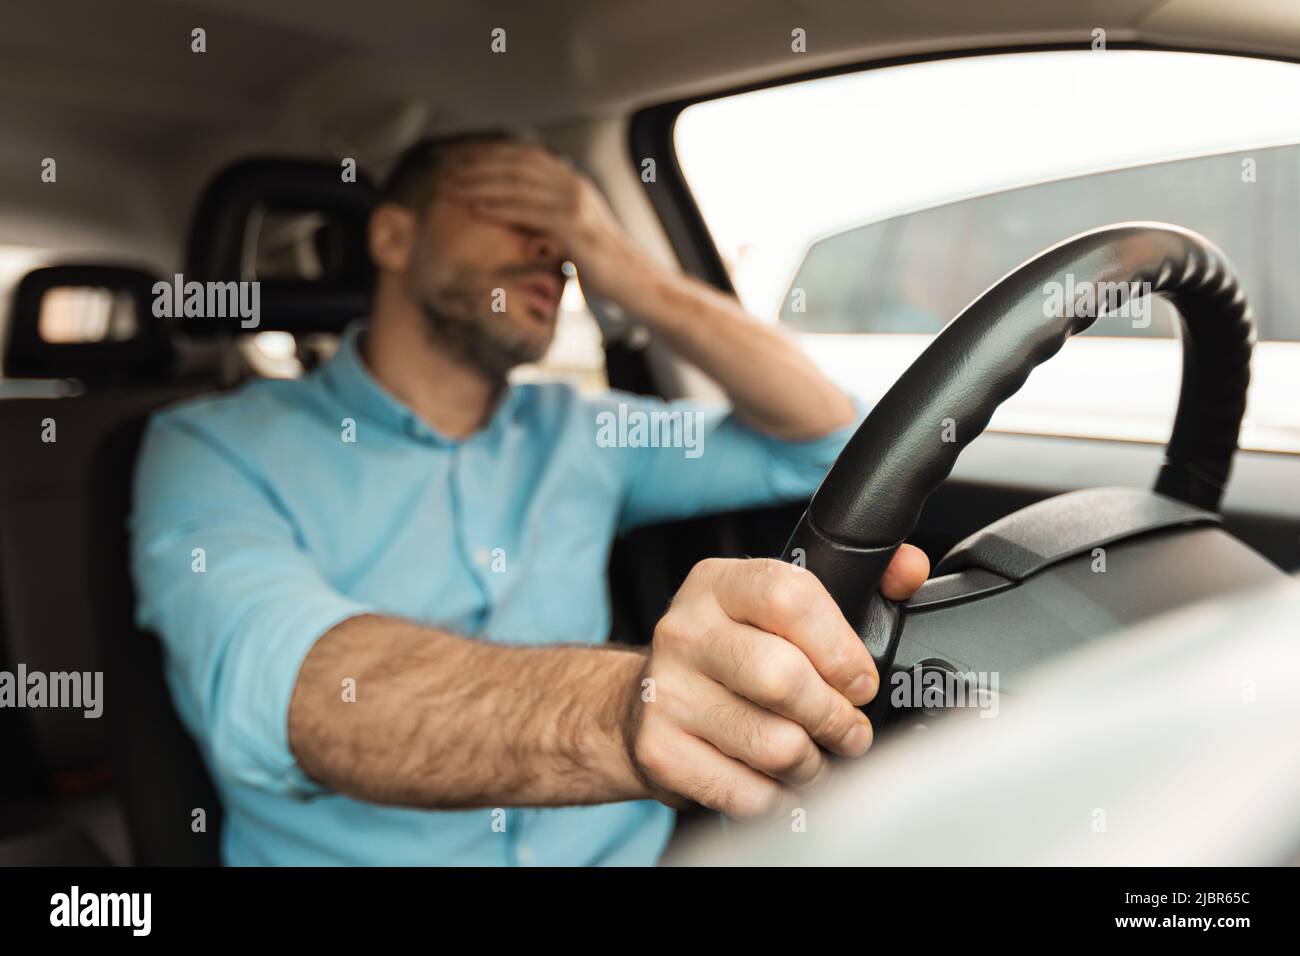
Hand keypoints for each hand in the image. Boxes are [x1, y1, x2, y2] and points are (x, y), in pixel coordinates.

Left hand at [443, 142, 646, 300]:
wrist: (636, 283)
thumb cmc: (603, 266)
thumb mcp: (573, 234)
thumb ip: (549, 219)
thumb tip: (520, 219)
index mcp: (574, 183)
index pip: (525, 157)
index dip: (490, 156)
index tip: (461, 162)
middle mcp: (574, 185)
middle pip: (516, 165)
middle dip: (478, 168)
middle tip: (448, 175)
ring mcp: (575, 203)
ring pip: (518, 185)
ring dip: (480, 186)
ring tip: (452, 190)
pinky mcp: (574, 226)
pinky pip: (528, 212)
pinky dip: (499, 208)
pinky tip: (475, 209)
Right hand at [626, 547, 929, 817]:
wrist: (645, 702)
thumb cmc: (730, 653)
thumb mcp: (777, 607)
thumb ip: (855, 585)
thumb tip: (909, 571)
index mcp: (719, 584)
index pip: (790, 597)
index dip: (841, 648)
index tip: (860, 681)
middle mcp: (684, 630)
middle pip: (783, 677)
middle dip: (835, 718)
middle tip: (848, 732)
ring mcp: (665, 691)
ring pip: (773, 743)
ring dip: (812, 764)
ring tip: (813, 757)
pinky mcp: (659, 750)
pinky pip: (745, 791)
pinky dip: (775, 797)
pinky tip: (774, 780)